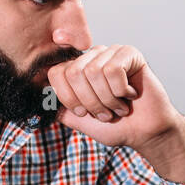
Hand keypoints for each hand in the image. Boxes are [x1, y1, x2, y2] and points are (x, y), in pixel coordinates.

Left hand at [48, 44, 183, 150]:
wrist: (145, 133)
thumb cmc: (117, 126)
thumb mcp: (80, 120)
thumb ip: (60, 108)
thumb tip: (38, 99)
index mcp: (77, 69)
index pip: (56, 73)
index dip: (69, 98)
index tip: (84, 112)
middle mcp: (91, 57)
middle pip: (74, 72)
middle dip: (91, 102)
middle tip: (106, 113)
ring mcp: (110, 52)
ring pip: (94, 72)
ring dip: (109, 99)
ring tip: (119, 106)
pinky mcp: (129, 53)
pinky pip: (113, 69)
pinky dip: (121, 91)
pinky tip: (131, 94)